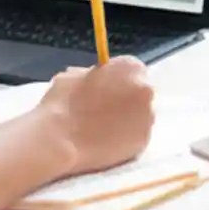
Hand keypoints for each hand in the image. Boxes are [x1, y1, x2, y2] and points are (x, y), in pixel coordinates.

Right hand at [37, 56, 154, 175]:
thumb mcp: (74, 75)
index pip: (131, 69)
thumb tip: (98, 80)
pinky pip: (136, 137)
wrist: (60, 140)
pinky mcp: (144, 141)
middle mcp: (145, 90)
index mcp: (130, 67)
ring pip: (139, 116)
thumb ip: (93, 75)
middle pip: (139, 93)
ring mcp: (148, 117)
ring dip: (126, 120)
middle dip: (125, 100)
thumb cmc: (63, 102)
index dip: (118, 80)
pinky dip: (124, 139)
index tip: (107, 89)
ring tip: (102, 129)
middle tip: (104, 110)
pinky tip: (105, 142)